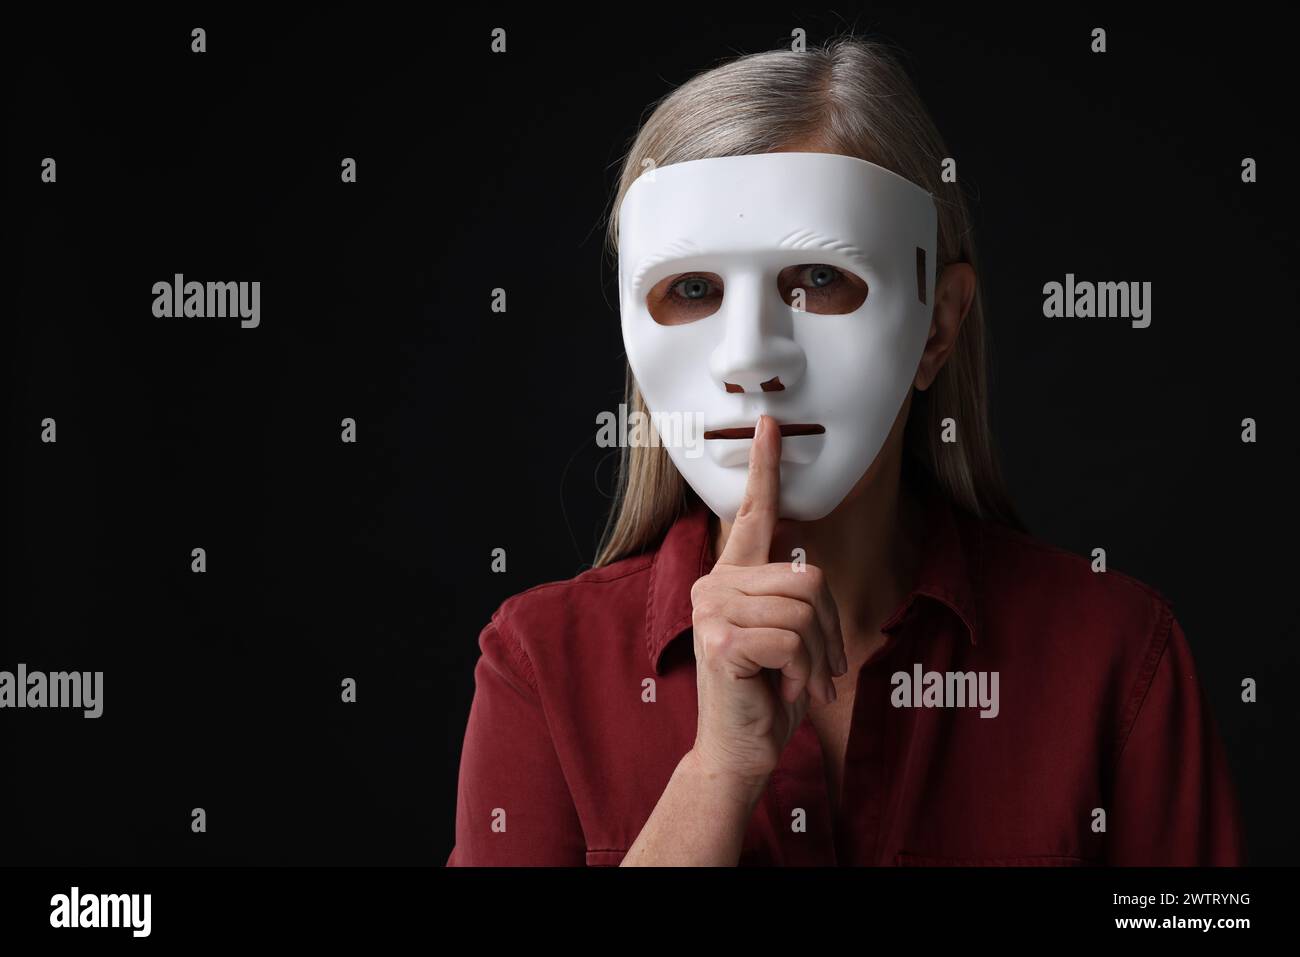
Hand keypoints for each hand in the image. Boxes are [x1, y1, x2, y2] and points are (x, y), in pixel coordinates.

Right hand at [687, 414, 848, 794]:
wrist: (739, 751)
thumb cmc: (766, 693)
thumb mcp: (784, 640)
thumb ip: (788, 600)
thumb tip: (809, 576)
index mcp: (730, 579)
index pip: (751, 514)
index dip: (765, 467)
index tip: (772, 424)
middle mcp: (713, 584)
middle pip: (808, 577)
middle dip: (829, 632)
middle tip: (818, 671)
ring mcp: (712, 610)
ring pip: (806, 608)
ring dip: (818, 658)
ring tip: (799, 684)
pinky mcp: (722, 640)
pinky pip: (794, 639)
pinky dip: (803, 673)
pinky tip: (781, 692)